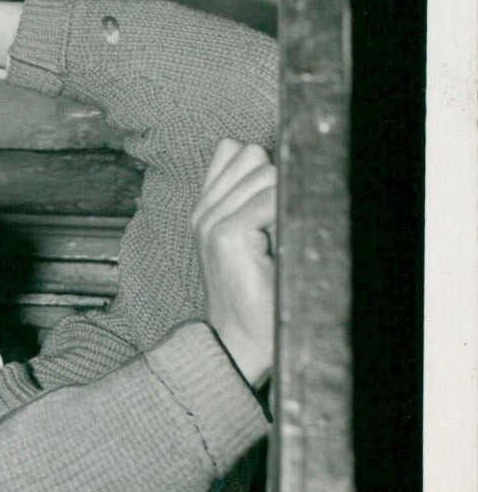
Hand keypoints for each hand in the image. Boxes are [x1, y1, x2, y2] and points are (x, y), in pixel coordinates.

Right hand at [191, 139, 276, 389]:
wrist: (240, 342)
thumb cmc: (256, 298)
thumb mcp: (251, 241)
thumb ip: (253, 203)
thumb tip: (278, 166)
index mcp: (207, 208)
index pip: (234, 149)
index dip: (263, 166)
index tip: (277, 203)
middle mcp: (204, 211)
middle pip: (254, 154)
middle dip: (278, 180)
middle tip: (280, 225)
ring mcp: (211, 221)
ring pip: (265, 171)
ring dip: (284, 198)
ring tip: (281, 236)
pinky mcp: (226, 235)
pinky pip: (270, 200)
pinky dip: (287, 214)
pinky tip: (283, 243)